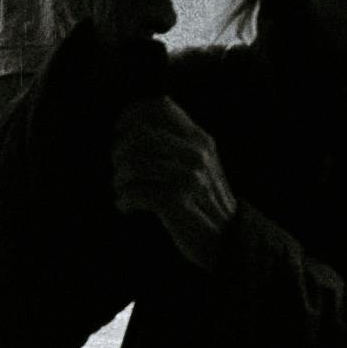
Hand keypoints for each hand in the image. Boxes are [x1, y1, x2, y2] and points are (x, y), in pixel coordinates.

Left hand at [107, 96, 236, 267]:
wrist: (228, 239)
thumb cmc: (205, 202)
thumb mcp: (202, 164)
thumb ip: (180, 144)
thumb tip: (137, 127)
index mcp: (200, 139)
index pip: (162, 107)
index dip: (134, 113)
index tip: (120, 128)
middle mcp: (195, 154)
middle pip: (139, 135)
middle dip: (119, 152)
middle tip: (118, 169)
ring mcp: (187, 177)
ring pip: (133, 164)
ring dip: (119, 179)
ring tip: (121, 190)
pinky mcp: (175, 201)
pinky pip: (134, 192)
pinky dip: (123, 200)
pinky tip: (125, 206)